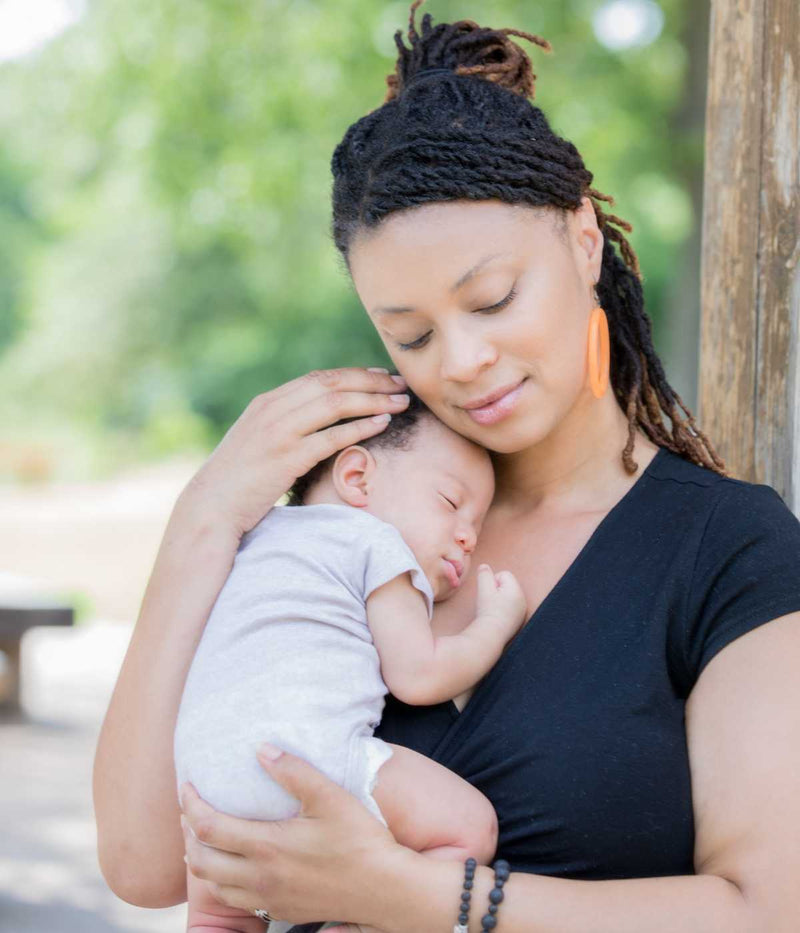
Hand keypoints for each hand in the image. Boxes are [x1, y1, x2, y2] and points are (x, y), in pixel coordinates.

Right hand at [176, 367, 409, 537]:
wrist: (211, 506)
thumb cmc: (238, 480)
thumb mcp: (257, 441)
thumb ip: (283, 425)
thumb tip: (315, 421)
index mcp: (267, 402)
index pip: (318, 378)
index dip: (354, 375)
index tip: (381, 375)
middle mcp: (273, 410)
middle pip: (332, 384)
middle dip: (371, 381)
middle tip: (401, 384)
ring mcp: (279, 432)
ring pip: (336, 404)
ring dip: (374, 400)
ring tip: (401, 402)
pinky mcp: (287, 458)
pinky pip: (333, 436)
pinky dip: (361, 427)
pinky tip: (383, 423)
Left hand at [179, 745, 398, 928]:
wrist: (383, 889)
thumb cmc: (359, 839)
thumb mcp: (329, 796)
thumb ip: (293, 771)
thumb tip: (261, 750)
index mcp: (266, 846)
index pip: (208, 827)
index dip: (189, 805)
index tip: (186, 786)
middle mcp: (260, 877)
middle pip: (200, 860)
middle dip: (186, 833)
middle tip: (189, 810)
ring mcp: (268, 898)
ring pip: (213, 885)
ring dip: (200, 859)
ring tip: (202, 836)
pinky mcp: (280, 911)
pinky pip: (234, 900)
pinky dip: (220, 880)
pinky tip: (230, 865)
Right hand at [475, 564, 527, 639]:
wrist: (492, 635)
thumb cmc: (488, 611)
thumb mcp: (483, 589)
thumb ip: (484, 575)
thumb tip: (484, 566)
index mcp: (516, 590)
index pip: (503, 574)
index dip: (492, 581)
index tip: (489, 594)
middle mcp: (523, 599)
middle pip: (506, 585)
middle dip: (496, 590)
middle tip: (490, 602)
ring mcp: (522, 610)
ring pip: (508, 596)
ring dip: (499, 599)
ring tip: (493, 610)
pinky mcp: (518, 620)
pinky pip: (510, 607)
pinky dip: (503, 609)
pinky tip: (497, 617)